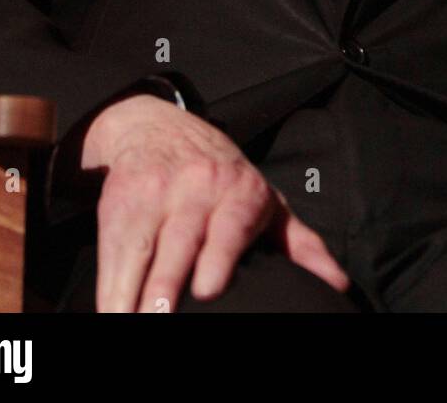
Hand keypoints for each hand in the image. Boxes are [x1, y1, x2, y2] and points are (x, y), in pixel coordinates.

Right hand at [79, 93, 350, 311]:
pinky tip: (111, 309)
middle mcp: (196, 189)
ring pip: (142, 247)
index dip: (218, 254)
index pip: (229, 223)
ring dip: (132, 289)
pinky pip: (113, 249)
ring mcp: (155, 195)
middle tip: (161, 319)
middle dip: (167, 284)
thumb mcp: (264, 202)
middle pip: (179, 242)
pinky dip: (109, 284)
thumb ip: (300, 244)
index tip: (208, 287)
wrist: (159, 128)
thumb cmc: (219, 176)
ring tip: (130, 319)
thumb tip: (336, 282)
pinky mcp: (121, 203)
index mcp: (239, 192)